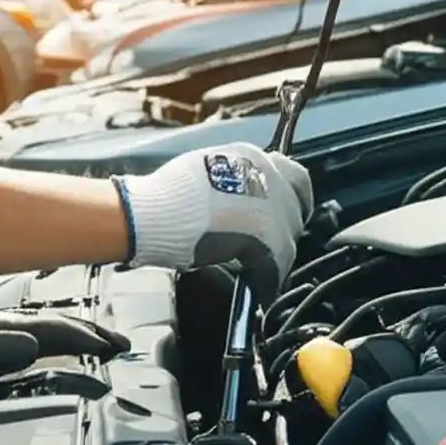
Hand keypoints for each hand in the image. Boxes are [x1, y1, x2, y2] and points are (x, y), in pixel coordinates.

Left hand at [0, 303, 130, 382]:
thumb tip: (32, 345)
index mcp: (14, 327)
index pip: (60, 332)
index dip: (87, 340)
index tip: (112, 348)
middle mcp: (18, 324)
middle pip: (65, 326)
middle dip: (95, 334)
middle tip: (123, 344)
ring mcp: (12, 328)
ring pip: (56, 330)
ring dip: (83, 335)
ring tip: (106, 342)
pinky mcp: (4, 337)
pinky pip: (44, 337)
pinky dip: (63, 339)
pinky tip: (66, 344)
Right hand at [113, 142, 313, 302]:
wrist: (149, 213)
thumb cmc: (165, 197)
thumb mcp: (208, 171)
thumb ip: (235, 181)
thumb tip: (243, 201)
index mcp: (251, 156)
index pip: (294, 176)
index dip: (293, 200)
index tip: (285, 215)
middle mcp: (267, 174)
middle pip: (296, 208)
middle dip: (285, 230)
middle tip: (268, 248)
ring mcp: (269, 203)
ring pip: (288, 237)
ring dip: (276, 257)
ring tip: (260, 272)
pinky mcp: (263, 233)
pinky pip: (276, 262)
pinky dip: (268, 279)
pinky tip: (258, 288)